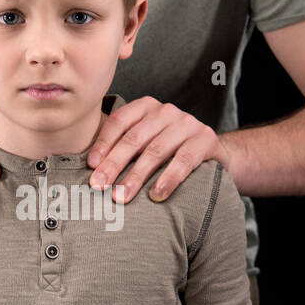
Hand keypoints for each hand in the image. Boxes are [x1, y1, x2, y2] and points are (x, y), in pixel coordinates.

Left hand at [86, 98, 230, 203]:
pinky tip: (156, 195)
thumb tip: (92, 171)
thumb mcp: (146, 143)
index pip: (120, 122)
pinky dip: (168, 179)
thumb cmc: (169, 151)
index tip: (91, 166)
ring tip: (121, 197)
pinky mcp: (206, 139)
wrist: (212, 153)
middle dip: (114, 164)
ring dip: (136, 177)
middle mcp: (167, 111)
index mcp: (147, 107)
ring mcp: (188, 124)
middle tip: (98, 186)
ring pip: (156, 151)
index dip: (103, 144)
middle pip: (134, 138)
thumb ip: (124, 149)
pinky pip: (184, 161)